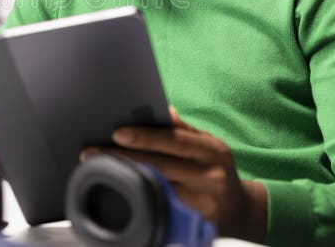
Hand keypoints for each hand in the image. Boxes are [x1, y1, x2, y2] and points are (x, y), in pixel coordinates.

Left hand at [82, 107, 266, 241]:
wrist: (242, 212)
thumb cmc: (216, 170)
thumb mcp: (209, 145)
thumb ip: (184, 130)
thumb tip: (164, 109)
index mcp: (212, 151)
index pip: (174, 140)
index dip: (145, 136)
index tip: (117, 133)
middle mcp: (209, 177)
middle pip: (159, 166)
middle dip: (123, 158)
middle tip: (92, 152)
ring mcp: (202, 204)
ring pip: (155, 190)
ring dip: (124, 179)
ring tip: (98, 170)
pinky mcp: (194, 225)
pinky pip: (159, 211)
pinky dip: (137, 202)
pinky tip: (118, 195)